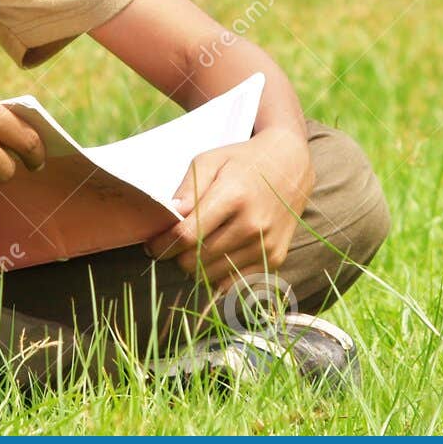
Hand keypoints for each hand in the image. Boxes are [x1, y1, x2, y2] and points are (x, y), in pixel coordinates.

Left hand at [144, 126, 314, 287]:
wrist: (291, 165)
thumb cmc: (243, 161)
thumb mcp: (211, 160)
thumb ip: (188, 188)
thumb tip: (170, 214)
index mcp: (233, 196)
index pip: (188, 235)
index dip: (163, 245)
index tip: (151, 245)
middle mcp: (252, 225)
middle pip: (196, 260)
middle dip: (177, 255)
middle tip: (175, 243)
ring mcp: (266, 245)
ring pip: (212, 275)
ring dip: (196, 266)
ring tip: (196, 247)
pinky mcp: (275, 258)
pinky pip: (234, 282)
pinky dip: (218, 274)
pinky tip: (215, 257)